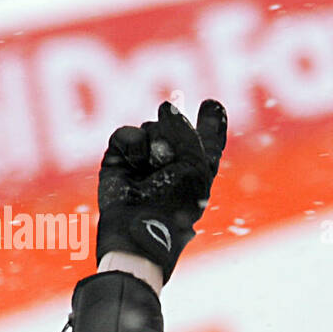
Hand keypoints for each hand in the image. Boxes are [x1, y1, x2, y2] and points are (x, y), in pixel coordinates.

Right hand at [96, 99, 226, 284]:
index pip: (208, 140)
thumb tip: (165, 107)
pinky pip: (127, 133)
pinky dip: (133, 145)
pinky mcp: (119, 158)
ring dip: (155, 145)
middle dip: (174, 135)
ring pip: (152, 126)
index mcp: (198, 169)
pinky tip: (135, 164)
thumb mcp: (195, 166)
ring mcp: (145, 159)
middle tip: (170, 161)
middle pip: (176, 124)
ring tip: (152, 171)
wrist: (138, 227)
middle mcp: (173, 162)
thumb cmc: (174, 204)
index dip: (212, 122)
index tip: (212, 104)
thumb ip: (186, 131)